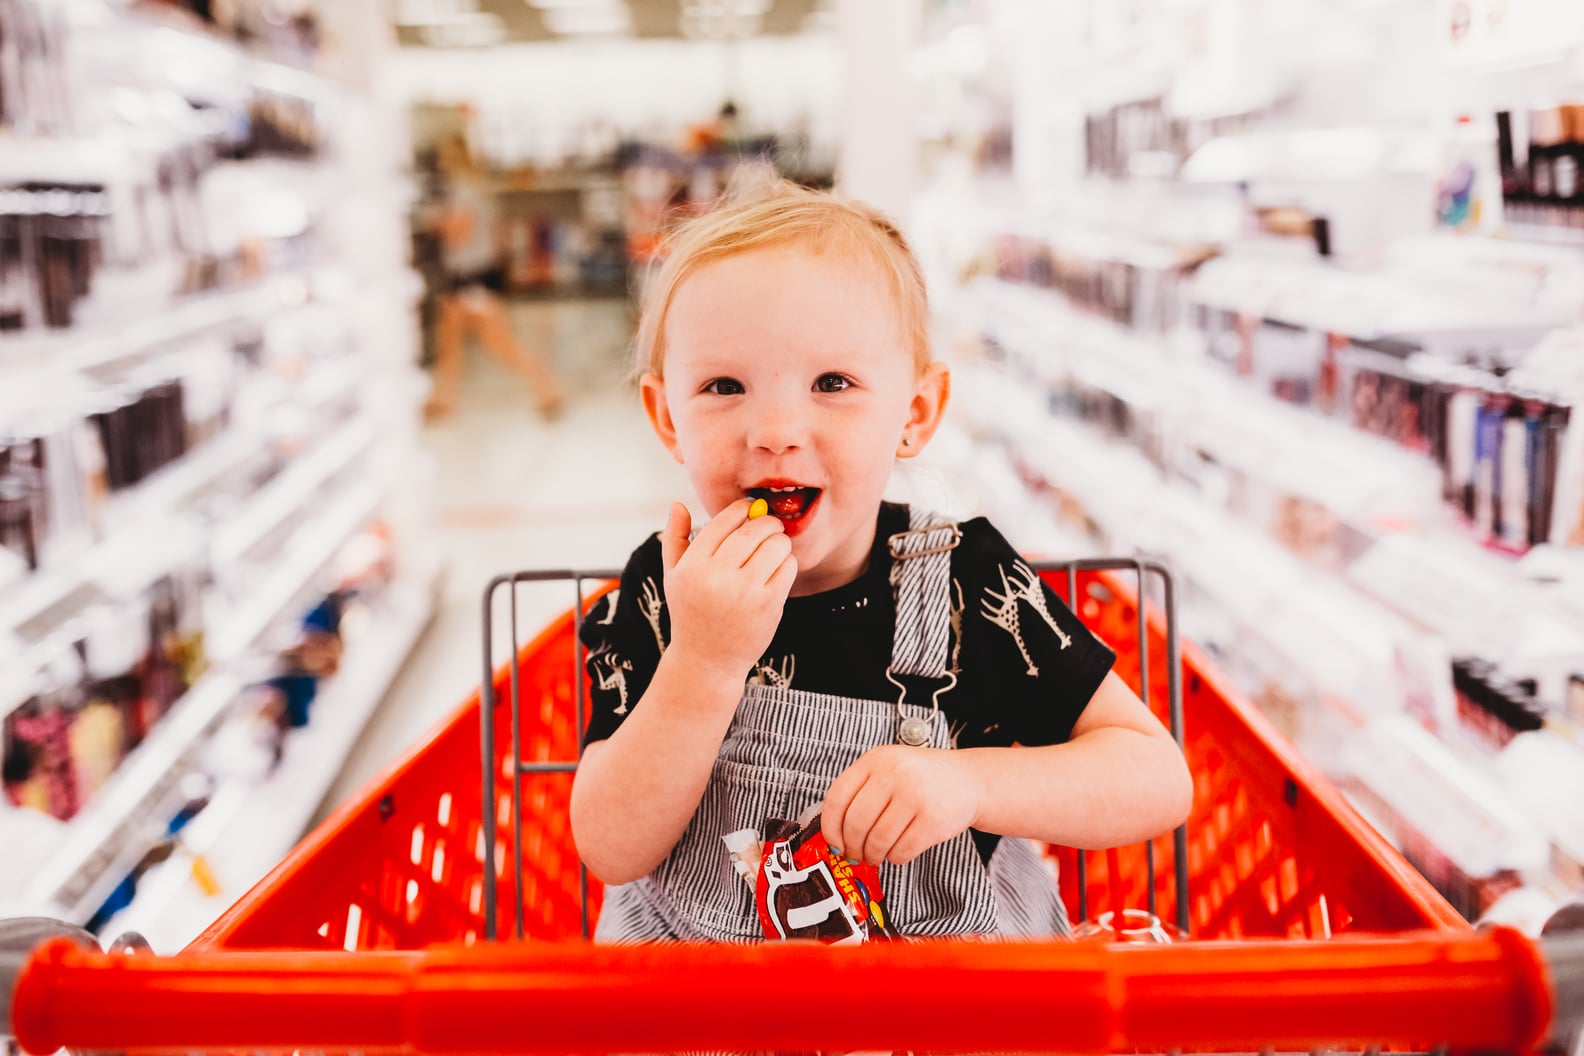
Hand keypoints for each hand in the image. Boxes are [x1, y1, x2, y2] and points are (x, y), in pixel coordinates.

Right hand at [658, 499, 796, 679]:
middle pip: (754, 530)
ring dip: (780, 540)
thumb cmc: (690, 613)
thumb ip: (675, 539)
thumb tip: (677, 504)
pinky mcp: (768, 605)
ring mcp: (744, 592)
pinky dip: (787, 562)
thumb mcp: (674, 576)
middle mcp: (717, 576)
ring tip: (775, 546)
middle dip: (767, 522)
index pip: (725, 520)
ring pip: (776, 545)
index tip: (750, 510)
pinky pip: (787, 567)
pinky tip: (778, 567)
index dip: (742, 509)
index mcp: (693, 565)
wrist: (706, 661)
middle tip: (771, 525)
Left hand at [821, 745, 981, 866]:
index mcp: (876, 760)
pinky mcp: (933, 819)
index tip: (833, 842)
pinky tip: (897, 852)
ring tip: (876, 855)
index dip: (830, 826)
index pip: (838, 796)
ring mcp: (915, 795)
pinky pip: (901, 850)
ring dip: (873, 855)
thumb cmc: (922, 779)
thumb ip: (861, 791)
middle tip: (854, 854)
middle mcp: (894, 774)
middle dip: (851, 846)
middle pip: (856, 822)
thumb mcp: (889, 769)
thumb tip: (834, 833)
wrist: (969, 780)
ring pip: (878, 840)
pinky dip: (895, 857)